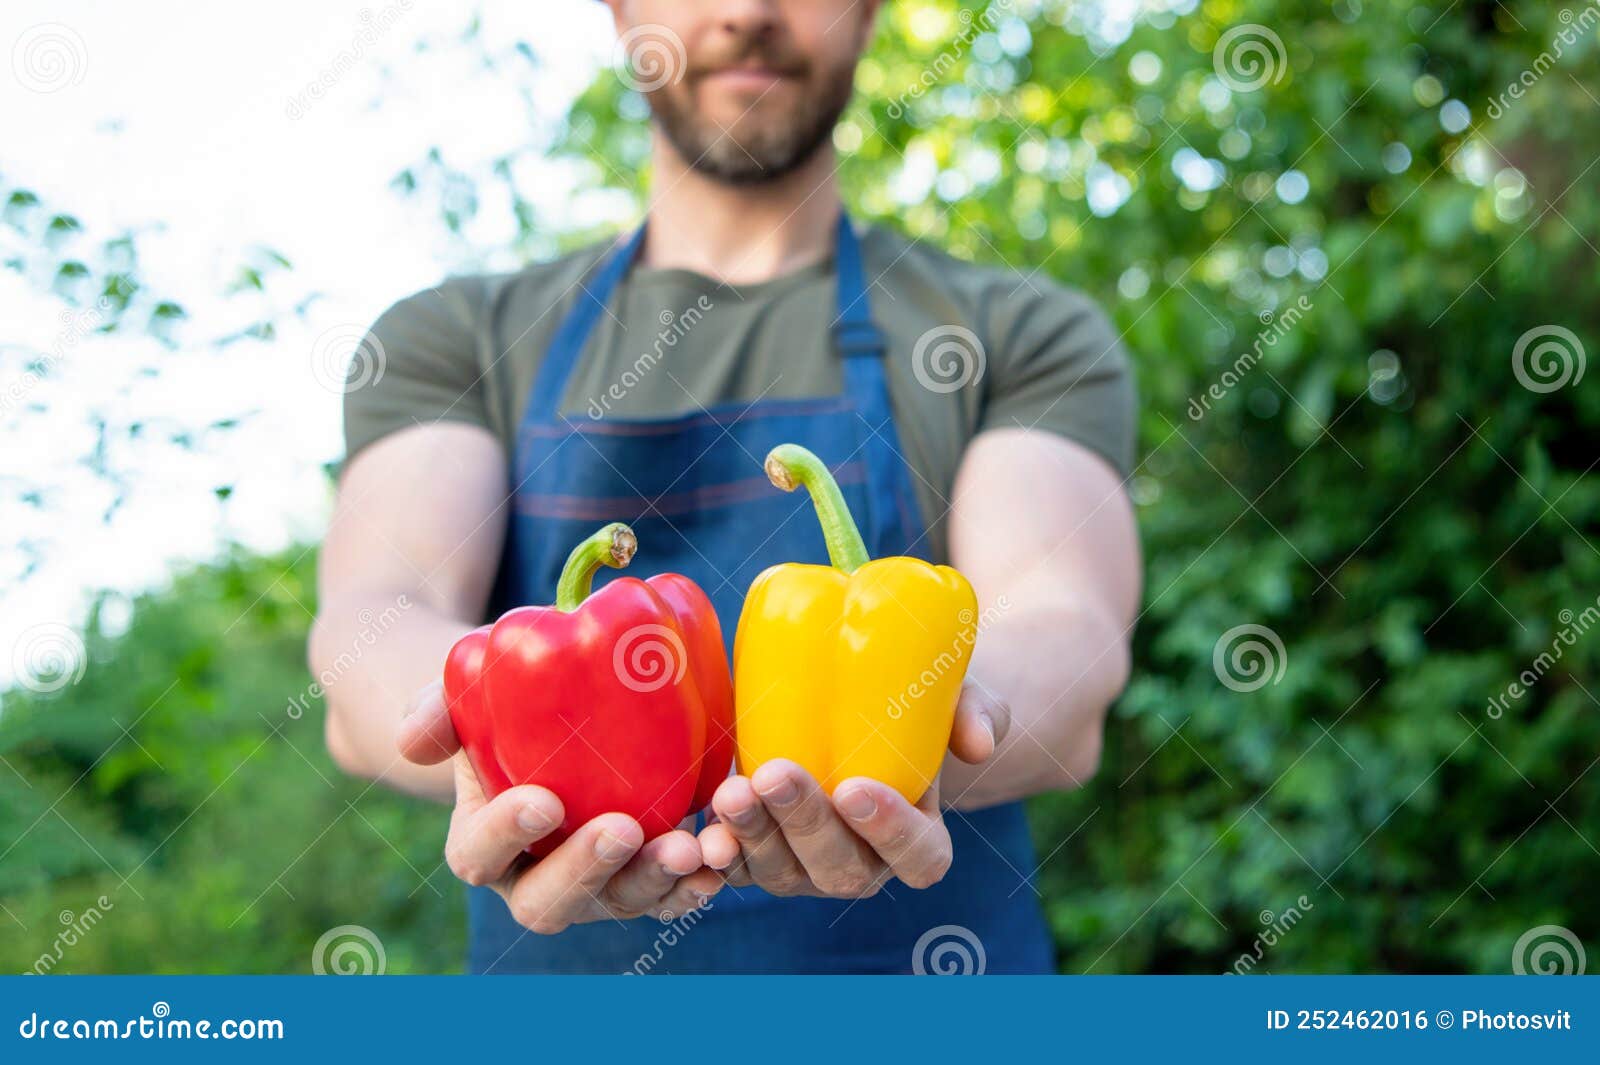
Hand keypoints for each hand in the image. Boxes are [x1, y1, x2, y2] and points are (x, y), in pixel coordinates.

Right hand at [398, 680, 722, 932]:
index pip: (479, 855)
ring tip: (691, 846)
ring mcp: (595, 883)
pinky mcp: (645, 872)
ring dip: (654, 881)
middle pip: (551, 901)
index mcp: (482, 841)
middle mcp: (534, 877)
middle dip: (588, 870)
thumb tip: (413, 741)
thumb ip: (436, 707)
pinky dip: (695, 882)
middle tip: (623, 828)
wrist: (559, 706)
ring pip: (619, 902)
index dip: (507, 834)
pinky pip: (670, 893)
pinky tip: (720, 858)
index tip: (543, 800)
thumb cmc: (504, 698)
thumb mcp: (465, 690)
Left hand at [697, 680, 1010, 898]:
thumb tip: (978, 743)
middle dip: (804, 824)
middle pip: (840, 868)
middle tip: (777, 774)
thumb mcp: (957, 699)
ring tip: (732, 790)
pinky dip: (716, 857)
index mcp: (919, 841)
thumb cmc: (913, 708)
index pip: (918, 858)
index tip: (855, 788)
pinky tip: (699, 832)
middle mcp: (863, 866)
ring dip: (754, 835)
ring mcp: (806, 869)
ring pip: (780, 872)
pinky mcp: (757, 856)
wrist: (853, 710)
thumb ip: (978, 713)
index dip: (889, 832)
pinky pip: (734, 870)